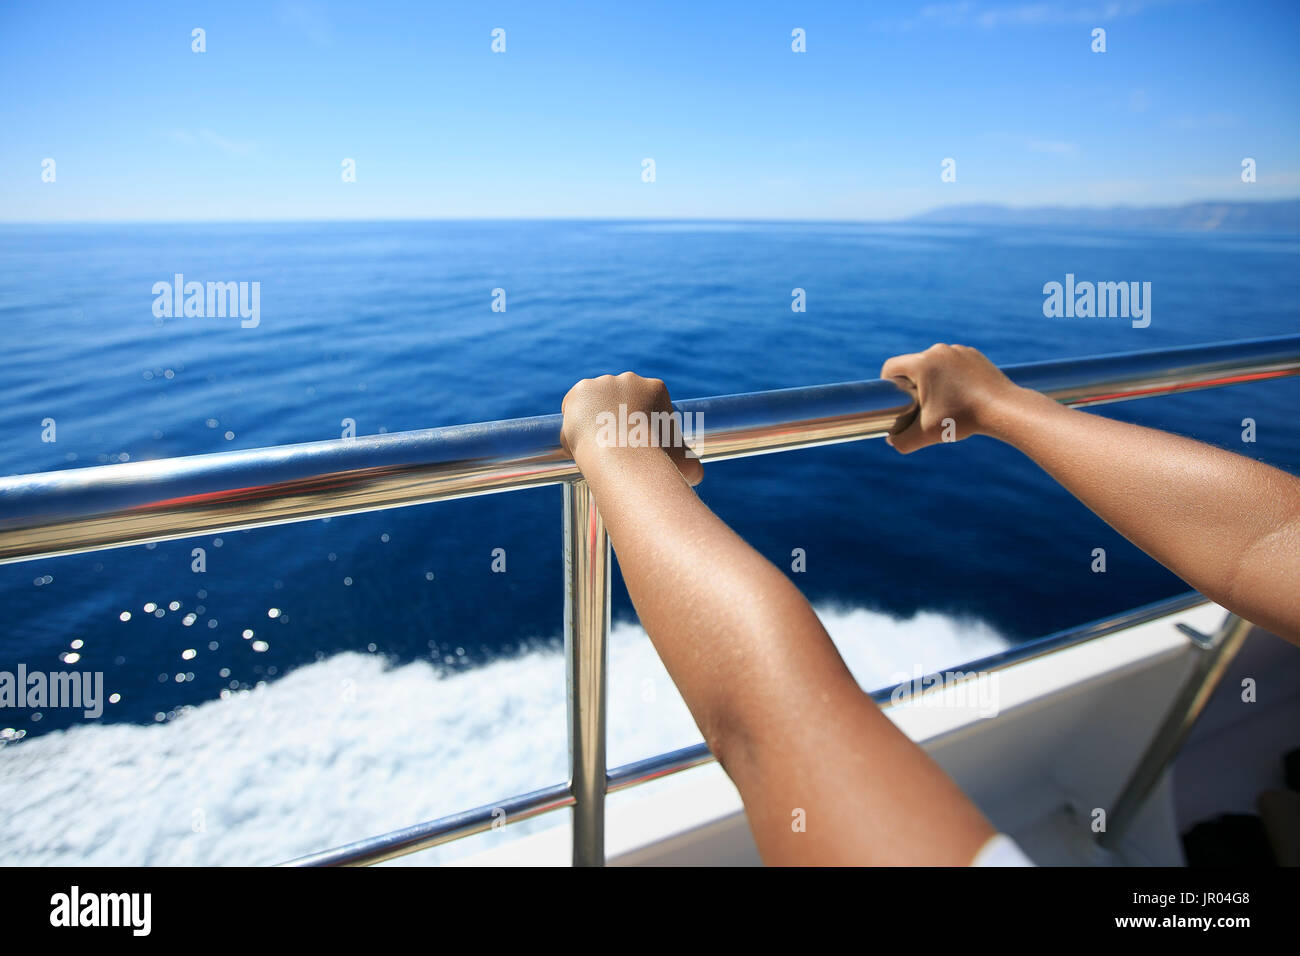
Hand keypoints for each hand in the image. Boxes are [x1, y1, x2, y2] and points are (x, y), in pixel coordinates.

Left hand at [561, 372, 703, 485]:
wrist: (624, 458)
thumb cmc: (659, 461)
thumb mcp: (686, 462)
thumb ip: (691, 463)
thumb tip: (695, 471)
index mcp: (656, 387)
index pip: (644, 402)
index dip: (639, 423)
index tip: (635, 441)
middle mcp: (630, 379)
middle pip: (619, 398)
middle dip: (617, 417)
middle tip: (614, 444)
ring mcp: (603, 382)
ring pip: (596, 400)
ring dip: (595, 416)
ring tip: (596, 442)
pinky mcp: (580, 391)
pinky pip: (574, 405)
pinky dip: (574, 420)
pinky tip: (579, 436)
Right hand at [880, 344, 1024, 453]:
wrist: (1003, 409)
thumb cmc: (962, 419)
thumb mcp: (926, 435)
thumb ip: (901, 441)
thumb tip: (891, 441)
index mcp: (922, 364)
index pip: (891, 367)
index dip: (887, 383)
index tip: (896, 399)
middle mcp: (938, 351)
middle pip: (913, 365)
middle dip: (912, 384)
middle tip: (920, 406)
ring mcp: (958, 350)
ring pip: (934, 363)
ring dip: (932, 379)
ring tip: (942, 401)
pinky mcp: (973, 354)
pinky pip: (953, 363)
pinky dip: (952, 375)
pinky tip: (960, 393)